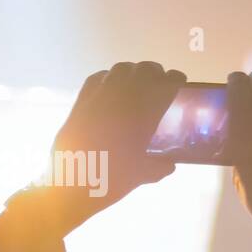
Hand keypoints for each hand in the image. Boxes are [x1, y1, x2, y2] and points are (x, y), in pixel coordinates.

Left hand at [48, 61, 184, 232]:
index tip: (181, 83)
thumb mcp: (144, 175)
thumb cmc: (111, 180)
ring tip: (138, 85)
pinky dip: (111, 77)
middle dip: (157, 74)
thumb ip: (161, 166)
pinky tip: (113, 89)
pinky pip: (99, 77)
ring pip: (122, 69)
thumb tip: (170, 163)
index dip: (176, 80)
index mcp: (144, 114)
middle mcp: (124, 98)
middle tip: (161, 84)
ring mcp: (100, 96)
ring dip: (135, 73)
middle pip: (145, 70)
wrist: (71, 183)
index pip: (166, 84)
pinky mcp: (82, 100)